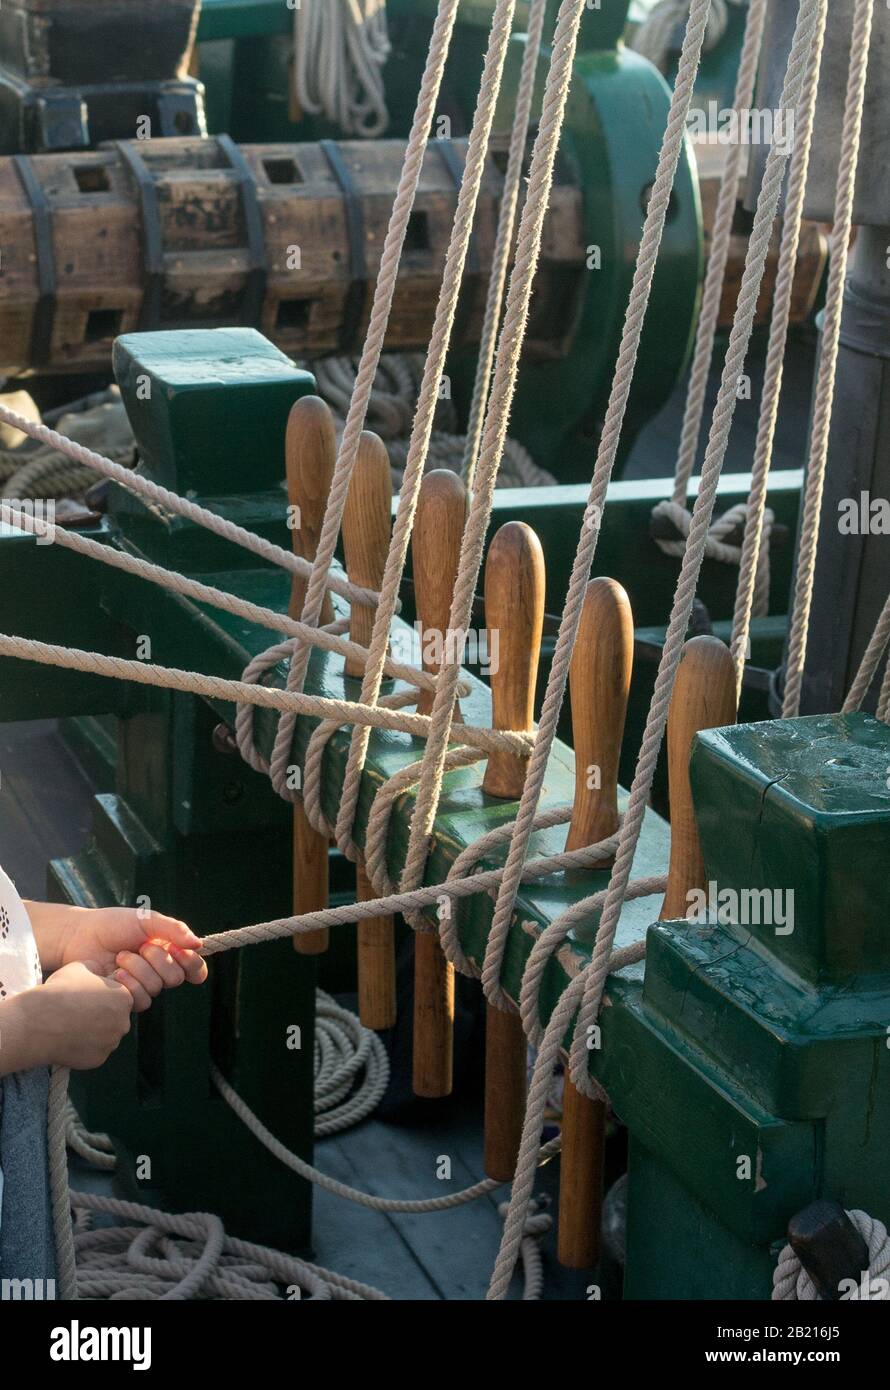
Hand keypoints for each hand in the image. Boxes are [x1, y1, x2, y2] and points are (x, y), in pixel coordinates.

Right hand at [19, 962, 132, 1070]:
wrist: (40, 1021)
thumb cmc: (61, 991)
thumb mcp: (81, 967)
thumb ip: (97, 970)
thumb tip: (100, 972)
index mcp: (124, 998)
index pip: (120, 998)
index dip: (103, 996)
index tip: (86, 997)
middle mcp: (123, 1022)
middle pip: (115, 1019)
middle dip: (101, 1016)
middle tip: (78, 1012)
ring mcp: (111, 1043)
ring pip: (106, 1037)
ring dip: (93, 1033)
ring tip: (70, 1026)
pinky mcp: (98, 1060)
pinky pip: (94, 1052)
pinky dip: (84, 1048)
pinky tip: (68, 1040)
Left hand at [38, 903, 207, 1012]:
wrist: (80, 936)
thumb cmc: (113, 924)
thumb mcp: (147, 920)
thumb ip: (173, 929)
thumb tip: (198, 944)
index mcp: (169, 952)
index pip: (195, 969)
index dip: (191, 963)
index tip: (178, 950)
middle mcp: (158, 971)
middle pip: (176, 978)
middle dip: (159, 960)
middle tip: (141, 947)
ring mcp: (142, 986)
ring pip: (156, 989)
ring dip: (139, 970)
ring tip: (121, 957)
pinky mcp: (125, 999)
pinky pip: (140, 1000)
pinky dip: (128, 985)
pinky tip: (114, 974)